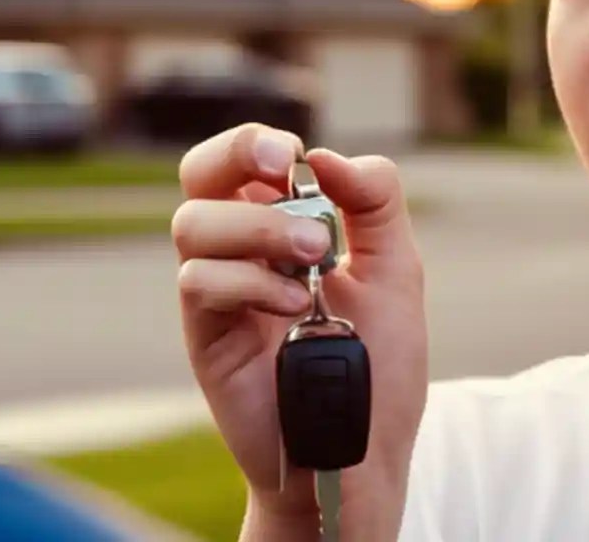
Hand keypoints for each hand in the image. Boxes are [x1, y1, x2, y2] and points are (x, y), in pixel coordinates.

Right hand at [171, 124, 427, 540]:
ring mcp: (216, 291)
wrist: (361, 448)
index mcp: (276, 224)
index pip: (240, 158)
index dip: (255, 141)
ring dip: (258, 227)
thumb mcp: (396, 272)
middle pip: (198, 174)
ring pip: (192, 224)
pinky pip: (199, 282)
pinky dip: (250, 281)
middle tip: (284, 172)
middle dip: (235, 156)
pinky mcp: (204, 333)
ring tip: (314, 260)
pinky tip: (294, 306)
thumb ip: (376, 203)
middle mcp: (237, 250)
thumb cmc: (375, 365)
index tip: (294, 156)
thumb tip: (326, 157)